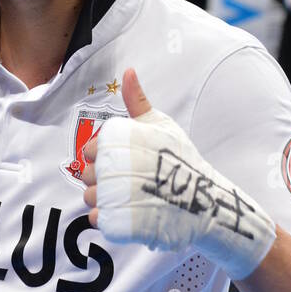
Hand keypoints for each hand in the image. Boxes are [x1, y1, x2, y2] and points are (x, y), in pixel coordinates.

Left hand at [81, 68, 275, 279]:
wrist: (204, 201)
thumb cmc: (181, 158)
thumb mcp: (160, 124)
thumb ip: (138, 101)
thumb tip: (129, 71)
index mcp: (122, 142)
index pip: (89, 149)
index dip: (100, 155)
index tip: (121, 159)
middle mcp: (116, 167)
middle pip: (86, 174)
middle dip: (101, 178)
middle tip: (128, 180)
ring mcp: (118, 195)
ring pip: (90, 197)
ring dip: (102, 199)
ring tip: (129, 197)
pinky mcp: (121, 220)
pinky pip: (97, 219)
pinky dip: (106, 217)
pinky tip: (125, 212)